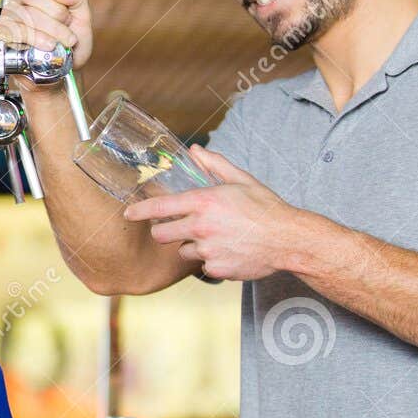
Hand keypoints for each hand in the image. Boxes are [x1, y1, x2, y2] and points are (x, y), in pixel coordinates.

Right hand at [0, 0, 93, 71]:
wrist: (62, 69)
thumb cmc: (69, 42)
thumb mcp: (83, 15)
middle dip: (56, 11)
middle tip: (67, 24)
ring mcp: (10, 16)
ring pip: (27, 13)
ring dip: (53, 29)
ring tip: (63, 40)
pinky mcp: (4, 35)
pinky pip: (18, 31)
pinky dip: (38, 39)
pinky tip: (48, 45)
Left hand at [122, 148, 304, 280]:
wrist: (288, 239)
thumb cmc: (266, 208)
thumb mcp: (241, 180)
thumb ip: (214, 164)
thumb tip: (196, 150)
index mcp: (204, 202)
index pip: (160, 207)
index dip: (140, 211)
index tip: (129, 213)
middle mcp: (201, 226)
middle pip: (161, 234)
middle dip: (164, 231)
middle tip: (177, 228)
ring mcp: (207, 249)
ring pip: (183, 251)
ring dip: (192, 245)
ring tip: (217, 238)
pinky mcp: (216, 268)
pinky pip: (203, 265)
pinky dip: (212, 259)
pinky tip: (230, 250)